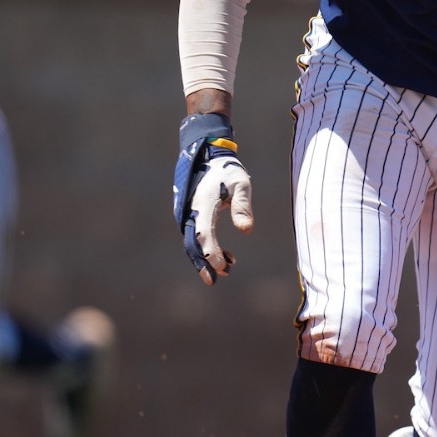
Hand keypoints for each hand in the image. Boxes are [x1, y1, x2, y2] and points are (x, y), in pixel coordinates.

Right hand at [173, 113, 252, 285]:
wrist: (208, 155)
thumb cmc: (227, 169)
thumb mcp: (241, 183)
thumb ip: (242, 206)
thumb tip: (246, 230)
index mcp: (203, 204)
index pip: (204, 233)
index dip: (211, 252)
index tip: (221, 266)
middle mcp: (192, 211)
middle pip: (193, 243)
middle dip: (203, 263)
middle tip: (214, 280)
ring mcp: (189, 213)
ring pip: (194, 242)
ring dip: (208, 257)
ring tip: (228, 268)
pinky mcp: (193, 215)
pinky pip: (197, 235)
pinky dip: (208, 247)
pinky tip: (226, 255)